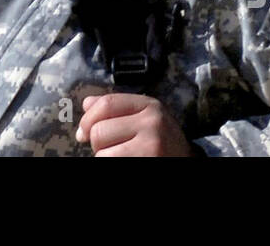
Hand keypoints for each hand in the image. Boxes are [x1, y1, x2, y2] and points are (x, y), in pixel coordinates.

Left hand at [76, 93, 192, 156]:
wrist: (186, 160)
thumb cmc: (160, 141)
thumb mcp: (144, 117)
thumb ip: (117, 108)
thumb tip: (86, 105)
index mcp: (149, 105)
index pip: (106, 104)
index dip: (87, 119)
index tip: (83, 133)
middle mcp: (152, 122)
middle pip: (100, 131)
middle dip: (97, 144)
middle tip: (110, 149)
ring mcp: (151, 145)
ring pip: (103, 154)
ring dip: (104, 158)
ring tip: (121, 156)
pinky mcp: (148, 161)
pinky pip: (111, 164)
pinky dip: (111, 165)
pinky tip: (126, 161)